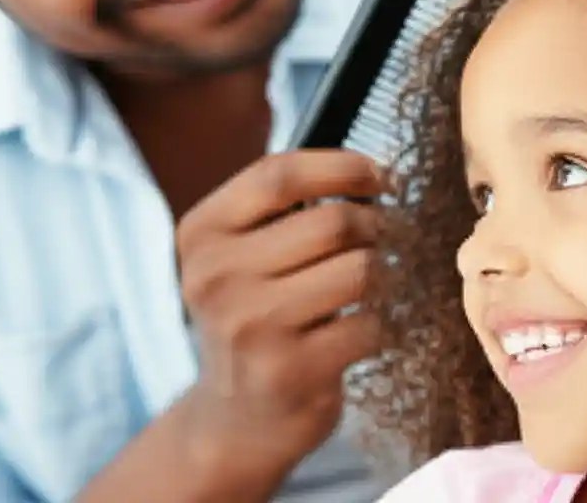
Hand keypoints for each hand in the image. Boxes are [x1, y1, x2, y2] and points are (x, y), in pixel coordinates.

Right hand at [174, 150, 385, 495]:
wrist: (234, 419)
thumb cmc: (253, 317)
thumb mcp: (239, 256)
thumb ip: (283, 209)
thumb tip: (374, 171)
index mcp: (201, 234)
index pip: (279, 175)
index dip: (342, 167)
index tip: (380, 176)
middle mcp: (217, 277)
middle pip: (332, 222)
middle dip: (375, 225)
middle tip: (385, 239)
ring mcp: (252, 326)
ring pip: (360, 270)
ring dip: (383, 273)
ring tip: (374, 284)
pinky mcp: (291, 371)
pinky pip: (370, 324)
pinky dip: (382, 323)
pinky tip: (365, 328)